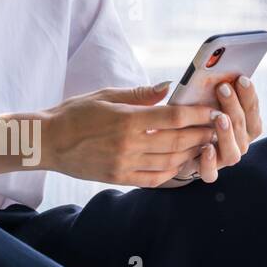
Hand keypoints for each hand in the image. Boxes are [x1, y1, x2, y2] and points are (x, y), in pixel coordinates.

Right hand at [41, 82, 218, 186]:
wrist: (47, 141)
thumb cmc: (75, 113)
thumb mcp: (106, 95)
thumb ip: (139, 94)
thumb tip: (168, 87)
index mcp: (127, 120)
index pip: (173, 117)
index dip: (197, 114)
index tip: (213, 110)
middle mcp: (128, 145)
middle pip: (177, 140)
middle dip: (202, 133)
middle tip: (219, 127)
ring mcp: (124, 164)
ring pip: (169, 161)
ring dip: (191, 153)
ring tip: (205, 144)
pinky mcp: (119, 177)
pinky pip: (154, 179)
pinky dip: (172, 172)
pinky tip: (182, 163)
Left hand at [163, 74, 263, 185]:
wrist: (178, 146)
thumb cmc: (196, 119)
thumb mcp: (206, 102)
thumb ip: (217, 91)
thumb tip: (219, 72)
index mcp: (244, 127)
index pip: (253, 112)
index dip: (249, 96)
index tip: (241, 78)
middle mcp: (238, 144)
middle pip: (243, 128)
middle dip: (234, 107)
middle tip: (223, 88)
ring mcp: (223, 159)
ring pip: (233, 152)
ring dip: (227, 133)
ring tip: (219, 117)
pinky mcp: (206, 172)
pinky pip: (211, 172)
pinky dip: (210, 162)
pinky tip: (206, 148)